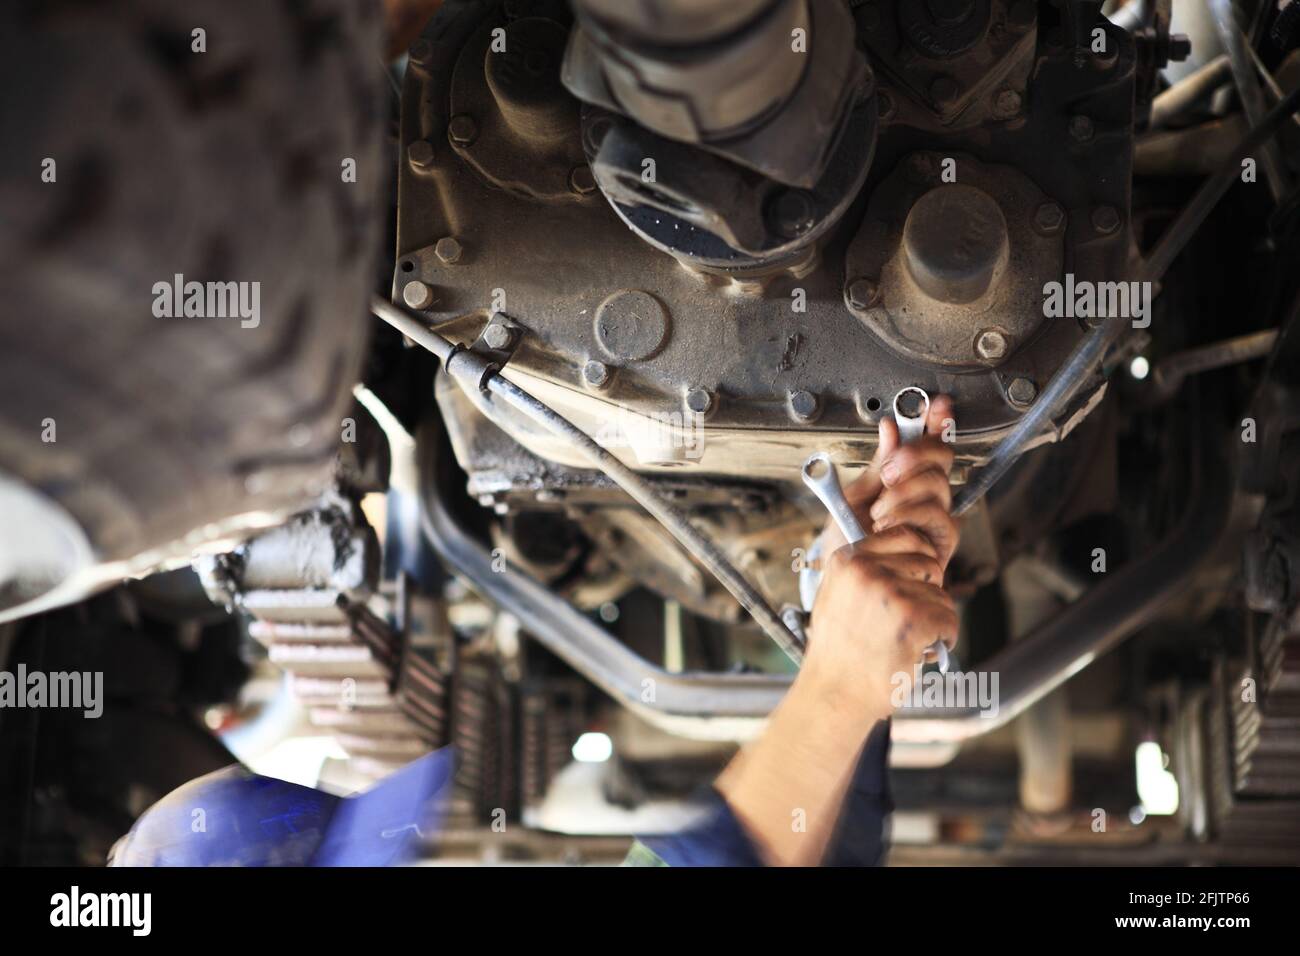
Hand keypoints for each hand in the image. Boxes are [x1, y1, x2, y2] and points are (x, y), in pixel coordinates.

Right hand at [804, 395, 960, 721]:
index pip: (896, 496)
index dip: (924, 451)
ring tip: (894, 620)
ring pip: (937, 571)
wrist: (836, 688)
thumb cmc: (841, 630)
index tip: (941, 411)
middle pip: (925, 532)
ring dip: (927, 599)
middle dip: (922, 561)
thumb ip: (868, 504)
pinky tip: (909, 640)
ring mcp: (888, 587)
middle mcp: (863, 562)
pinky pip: (947, 607)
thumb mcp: (844, 566)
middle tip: (898, 587)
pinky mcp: (912, 614)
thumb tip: (890, 440)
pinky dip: (937, 630)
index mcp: (847, 548)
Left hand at [819, 394, 958, 571]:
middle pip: (941, 457)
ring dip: (902, 494)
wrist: (843, 580)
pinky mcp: (940, 543)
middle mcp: (925, 496)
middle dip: (913, 455)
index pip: (930, 445)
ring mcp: (934, 518)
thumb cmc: (848, 544)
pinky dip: (910, 516)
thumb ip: (875, 465)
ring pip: (938, 486)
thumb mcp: (853, 497)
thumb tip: (890, 428)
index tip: (937, 405)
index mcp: (905, 480)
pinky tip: (889, 525)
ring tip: (878, 511)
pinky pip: (940, 518)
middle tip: (887, 472)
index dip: (937, 423)